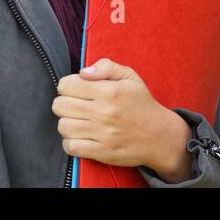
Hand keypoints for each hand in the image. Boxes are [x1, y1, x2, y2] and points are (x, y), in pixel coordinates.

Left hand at [53, 58, 187, 176]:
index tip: (75, 89)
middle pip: (60, 106)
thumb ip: (106, 67)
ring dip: (68, 123)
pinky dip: (71, 142)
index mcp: (110, 91)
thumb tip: (82, 72)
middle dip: (64, 103)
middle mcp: (104, 112)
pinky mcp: (101, 152)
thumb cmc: (142, 104)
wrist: (159, 135)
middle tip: (75, 105)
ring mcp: (102, 133)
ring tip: (79, 121)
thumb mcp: (130, 77)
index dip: (68, 85)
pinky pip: (70, 147)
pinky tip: (81, 136)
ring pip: (63, 126)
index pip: (66, 85)